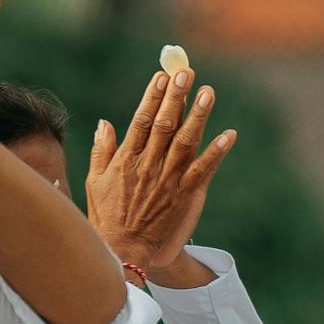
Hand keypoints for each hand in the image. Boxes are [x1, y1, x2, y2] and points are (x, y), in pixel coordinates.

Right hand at [88, 68, 237, 281]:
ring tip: (208, 92)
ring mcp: (167, 180)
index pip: (141, 120)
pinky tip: (229, 135)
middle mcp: (147, 166)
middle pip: (165, 124)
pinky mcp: (183, 196)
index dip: (152, 97)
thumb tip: (105, 122)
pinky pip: (203, 170)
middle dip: (176, 97)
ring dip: (198, 116)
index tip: (162, 76)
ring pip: (186, 142)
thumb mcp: (94, 181)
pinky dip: (216, 152)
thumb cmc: (106, 216)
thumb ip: (102, 150)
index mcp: (125, 159)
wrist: (122, 251)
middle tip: (187, 73)